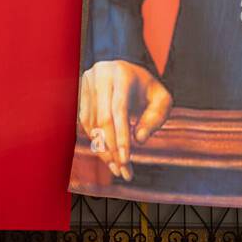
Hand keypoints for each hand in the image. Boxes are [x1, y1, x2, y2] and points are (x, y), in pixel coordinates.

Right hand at [77, 60, 172, 180]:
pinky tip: (107, 154)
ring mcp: (87, 84)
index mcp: (122, 74)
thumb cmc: (147, 88)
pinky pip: (86, 123)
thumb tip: (139, 140)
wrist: (127, 71)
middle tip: (122, 170)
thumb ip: (156, 118)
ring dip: (103, 149)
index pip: (119, 110)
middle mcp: (101, 76)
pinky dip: (96, 141)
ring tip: (117, 168)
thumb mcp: (161, 99)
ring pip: (92, 124)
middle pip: (103, 119)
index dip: (121, 137)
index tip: (126, 160)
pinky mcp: (80, 93)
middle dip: (112, 148)